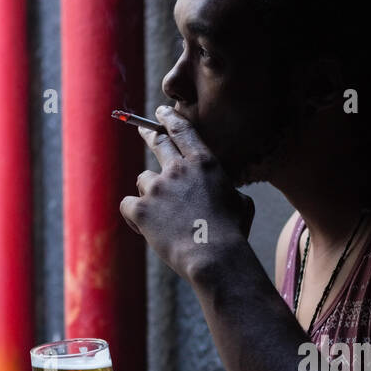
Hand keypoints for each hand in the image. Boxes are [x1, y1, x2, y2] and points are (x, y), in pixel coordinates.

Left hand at [119, 105, 254, 281]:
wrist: (214, 256)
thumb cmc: (233, 233)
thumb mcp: (242, 203)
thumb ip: (227, 191)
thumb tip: (225, 193)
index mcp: (204, 163)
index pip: (182, 131)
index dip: (169, 119)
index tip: (161, 113)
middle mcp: (178, 169)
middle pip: (157, 142)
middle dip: (149, 133)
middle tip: (143, 130)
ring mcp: (157, 188)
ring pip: (143, 180)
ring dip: (149, 193)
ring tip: (163, 216)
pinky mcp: (141, 209)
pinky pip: (128, 206)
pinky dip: (134, 216)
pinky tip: (145, 228)